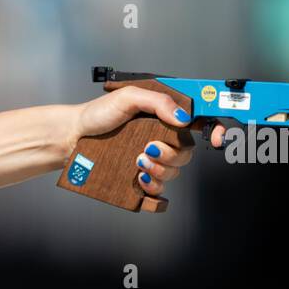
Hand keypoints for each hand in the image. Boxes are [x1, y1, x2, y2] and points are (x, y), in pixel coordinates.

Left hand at [71, 86, 225, 198]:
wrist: (72, 136)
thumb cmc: (97, 114)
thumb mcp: (129, 97)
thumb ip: (158, 102)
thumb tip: (183, 117)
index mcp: (164, 116)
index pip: (199, 122)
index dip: (214, 129)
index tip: (216, 137)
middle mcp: (160, 138)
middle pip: (187, 152)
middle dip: (173, 154)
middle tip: (149, 148)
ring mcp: (150, 160)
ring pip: (173, 172)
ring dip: (160, 169)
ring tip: (138, 160)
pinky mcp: (138, 178)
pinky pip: (158, 191)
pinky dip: (153, 187)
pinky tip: (139, 178)